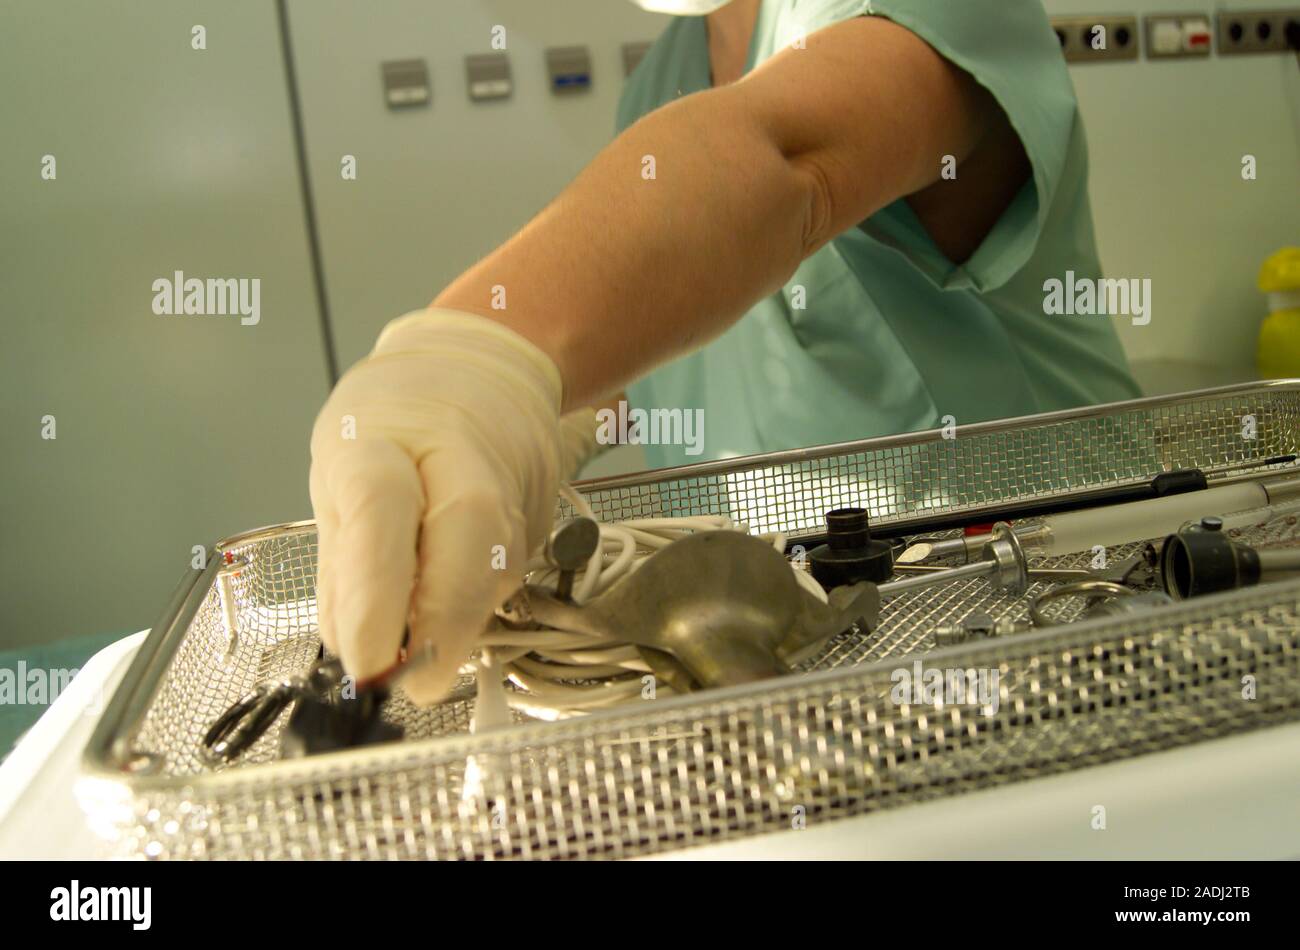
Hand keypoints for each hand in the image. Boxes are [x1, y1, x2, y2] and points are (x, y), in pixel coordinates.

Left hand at [309, 308, 563, 703]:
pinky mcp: (537, 525)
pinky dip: (471, 611)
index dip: (374, 594)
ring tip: (413, 656)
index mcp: (385, 437)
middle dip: (439, 633)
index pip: (381, 508)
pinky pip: (501, 581)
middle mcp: (462, 462)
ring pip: (491, 578)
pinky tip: (443, 617)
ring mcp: (511, 492)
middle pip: (468, 551)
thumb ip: (346, 556)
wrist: (486, 370)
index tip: (365, 663)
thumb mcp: (342, 462)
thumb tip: (351, 646)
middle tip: (409, 686)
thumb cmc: (395, 420)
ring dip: (454, 629)